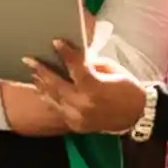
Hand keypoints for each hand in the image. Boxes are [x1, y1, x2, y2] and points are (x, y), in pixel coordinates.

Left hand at [23, 40, 146, 133]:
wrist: (138, 115)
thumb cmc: (127, 88)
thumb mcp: (112, 69)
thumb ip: (91, 64)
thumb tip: (76, 56)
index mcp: (95, 88)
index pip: (75, 67)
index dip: (65, 53)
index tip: (55, 42)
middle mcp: (83, 104)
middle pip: (56, 85)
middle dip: (42, 70)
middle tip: (29, 59)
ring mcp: (78, 117)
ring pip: (53, 99)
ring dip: (42, 85)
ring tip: (33, 73)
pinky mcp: (76, 125)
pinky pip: (59, 110)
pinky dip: (50, 99)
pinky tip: (44, 90)